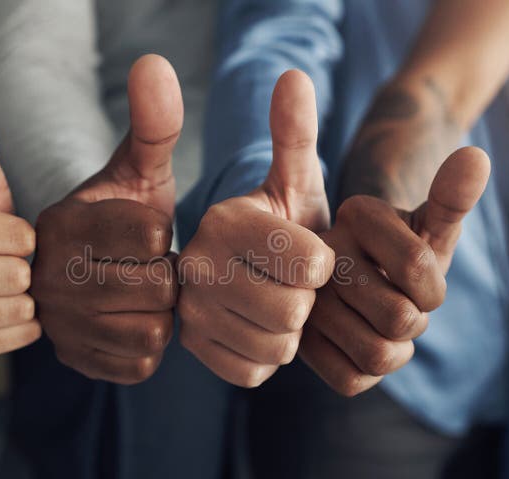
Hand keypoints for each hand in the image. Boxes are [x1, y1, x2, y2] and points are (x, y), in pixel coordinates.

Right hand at [0, 89, 40, 356]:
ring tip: (17, 284)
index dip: (30, 236)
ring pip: (14, 310)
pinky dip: (23, 327)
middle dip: (28, 268)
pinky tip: (18, 309)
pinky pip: (8, 341)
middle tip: (18, 262)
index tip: (19, 235)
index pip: (18, 237)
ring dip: (28, 299)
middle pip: (15, 276)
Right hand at [30, 55, 180, 384]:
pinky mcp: (77, 360)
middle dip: (167, 275)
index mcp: (65, 222)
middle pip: (157, 286)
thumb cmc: (121, 215)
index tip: (148, 230)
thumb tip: (155, 64)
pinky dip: (150, 343)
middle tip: (153, 265)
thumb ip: (152, 124)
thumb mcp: (136, 169)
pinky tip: (137, 319)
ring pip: (152, 329)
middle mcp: (51, 276)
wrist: (88, 272)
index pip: (152, 231)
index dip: (164, 232)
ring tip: (145, 290)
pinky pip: (142, 362)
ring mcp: (60, 324)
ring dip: (162, 310)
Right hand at [178, 70, 334, 386]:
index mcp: (222, 220)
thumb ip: (293, 133)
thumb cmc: (274, 225)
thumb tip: (294, 77)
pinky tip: (254, 328)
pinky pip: (253, 371)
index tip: (308, 253)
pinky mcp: (190, 350)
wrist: (238, 270)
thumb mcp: (289, 180)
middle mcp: (192, 266)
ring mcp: (185, 312)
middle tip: (288, 282)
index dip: (323, 264)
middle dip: (305, 301)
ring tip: (272, 302)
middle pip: (293, 311)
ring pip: (276, 347)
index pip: (312, 262)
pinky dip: (264, 357)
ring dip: (289, 332)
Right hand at [301, 147, 489, 395]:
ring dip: (395, 351)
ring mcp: (302, 300)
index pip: (418, 267)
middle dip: (414, 321)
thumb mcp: (430, 226)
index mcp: (355, 214)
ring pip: (377, 355)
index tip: (418, 280)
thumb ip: (452, 197)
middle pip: (400, 319)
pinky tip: (358, 344)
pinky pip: (352, 380)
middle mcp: (320, 255)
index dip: (433, 289)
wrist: (358, 280)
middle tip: (398, 305)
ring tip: (380, 326)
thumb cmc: (403, 253)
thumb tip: (476, 157)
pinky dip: (368, 372)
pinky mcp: (296, 342)